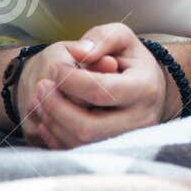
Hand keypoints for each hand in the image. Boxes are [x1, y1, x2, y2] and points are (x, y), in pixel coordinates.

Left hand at [19, 23, 170, 148]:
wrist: (149, 89)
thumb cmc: (131, 62)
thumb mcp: (122, 39)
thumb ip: (103, 38)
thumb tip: (80, 53)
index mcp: (145, 89)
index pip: (101, 91)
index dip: (71, 80)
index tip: (56, 67)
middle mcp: (140, 120)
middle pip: (89, 126)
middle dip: (57, 107)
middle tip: (42, 87)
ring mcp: (128, 140)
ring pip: (81, 143)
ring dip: (53, 122)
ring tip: (40, 100)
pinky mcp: (113, 150)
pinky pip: (77, 151)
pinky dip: (55, 136)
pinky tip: (47, 118)